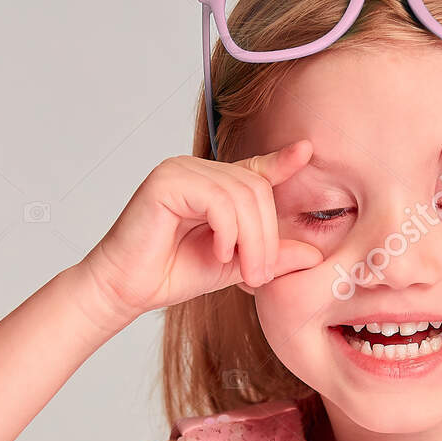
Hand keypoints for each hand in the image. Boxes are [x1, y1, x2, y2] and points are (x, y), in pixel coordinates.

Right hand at [84, 140, 323, 315]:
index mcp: (213, 184)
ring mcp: (180, 170)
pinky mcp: (166, 180)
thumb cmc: (172, 274)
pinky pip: (218, 199)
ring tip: (246, 273)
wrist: (126, 290)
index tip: (307, 150)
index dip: (282, 161)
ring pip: (241, 195)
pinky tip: (220, 253)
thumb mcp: (235, 266)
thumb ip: (271, 257)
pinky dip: (227, 230)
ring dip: (252, 240)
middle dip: (267, 236)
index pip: (254, 169)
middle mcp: (197, 169)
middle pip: (256, 188)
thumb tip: (315, 255)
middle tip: (260, 275)